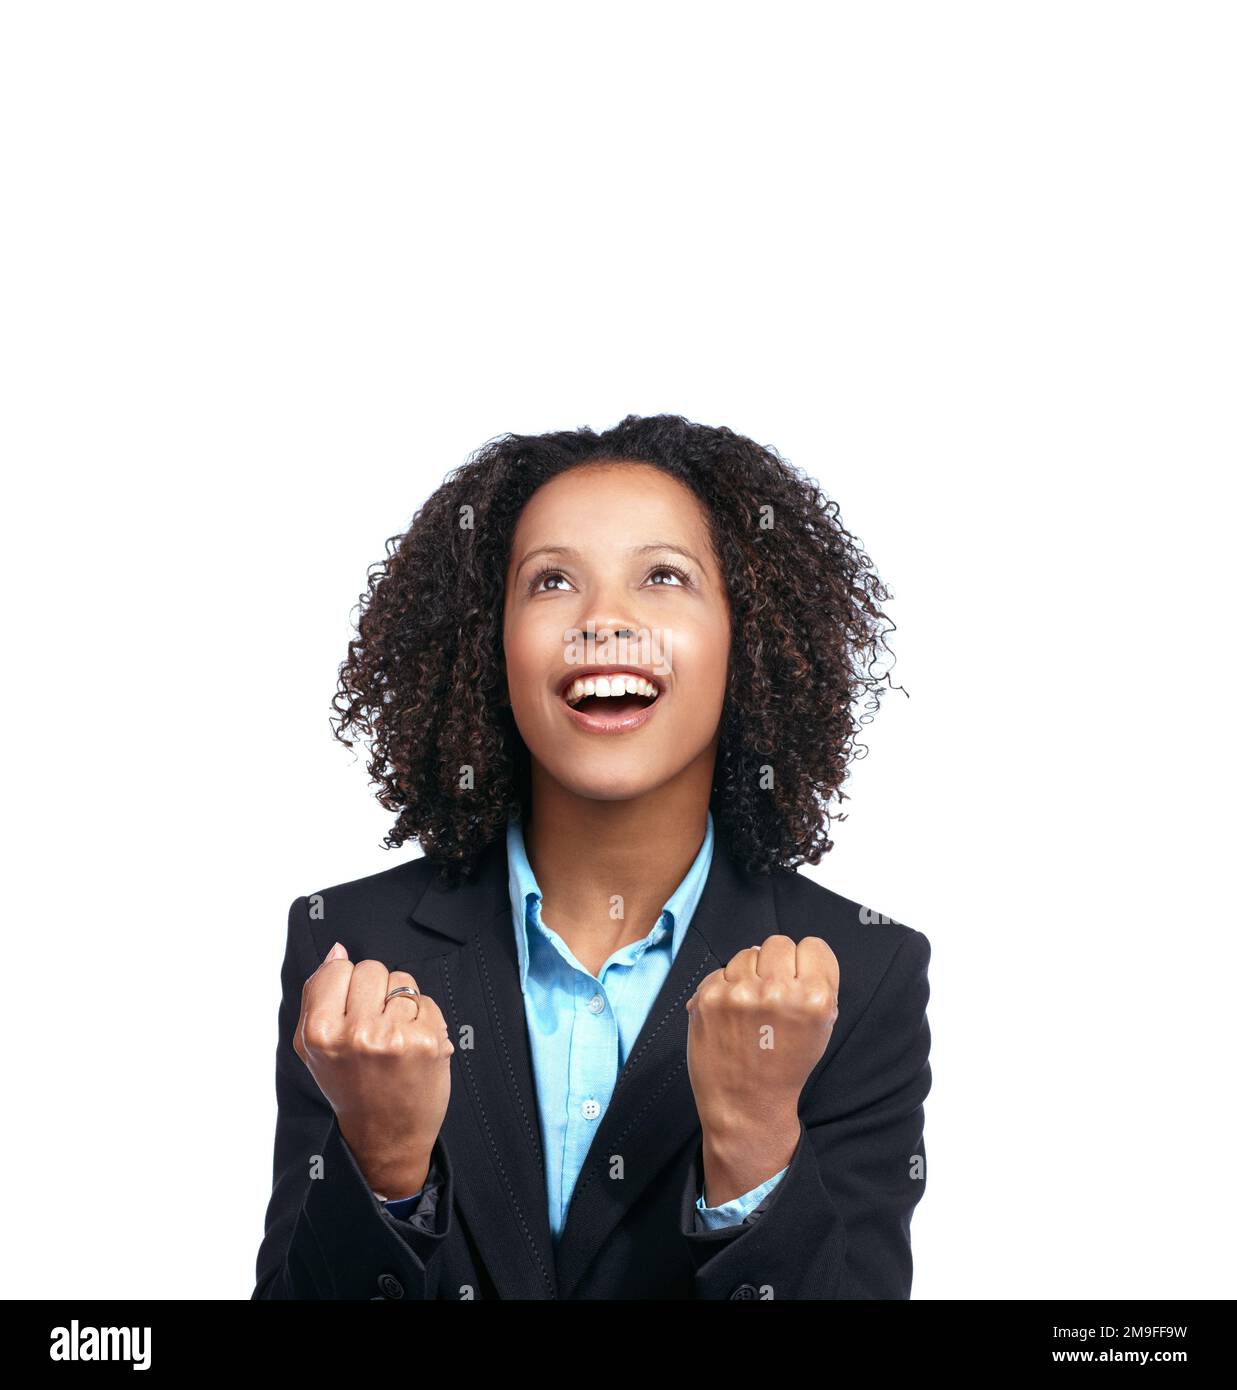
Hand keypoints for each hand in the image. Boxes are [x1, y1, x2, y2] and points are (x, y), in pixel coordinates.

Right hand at [293, 942, 453, 1195]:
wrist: (386, 1135)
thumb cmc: (350, 1085)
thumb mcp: (313, 1046)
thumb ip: (318, 993)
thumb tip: (337, 950)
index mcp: (319, 1032)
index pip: (340, 967)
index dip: (347, 988)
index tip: (349, 1014)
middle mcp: (356, 1033)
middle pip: (372, 968)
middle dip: (375, 992)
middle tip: (373, 1029)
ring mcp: (394, 1036)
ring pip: (402, 980)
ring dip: (400, 1003)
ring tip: (393, 1038)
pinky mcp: (427, 1040)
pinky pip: (426, 1000)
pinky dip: (423, 1018)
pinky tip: (414, 1046)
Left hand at [685, 934, 838, 1141]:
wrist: (746, 1106)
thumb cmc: (784, 1067)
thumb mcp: (821, 1028)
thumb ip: (816, 986)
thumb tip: (793, 950)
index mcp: (815, 1000)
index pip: (813, 946)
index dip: (806, 963)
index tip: (799, 980)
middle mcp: (778, 993)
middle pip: (779, 943)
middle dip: (776, 965)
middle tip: (772, 995)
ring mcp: (740, 994)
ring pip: (748, 952)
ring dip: (749, 975)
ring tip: (750, 1009)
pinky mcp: (709, 998)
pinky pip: (721, 970)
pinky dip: (724, 988)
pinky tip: (730, 1016)